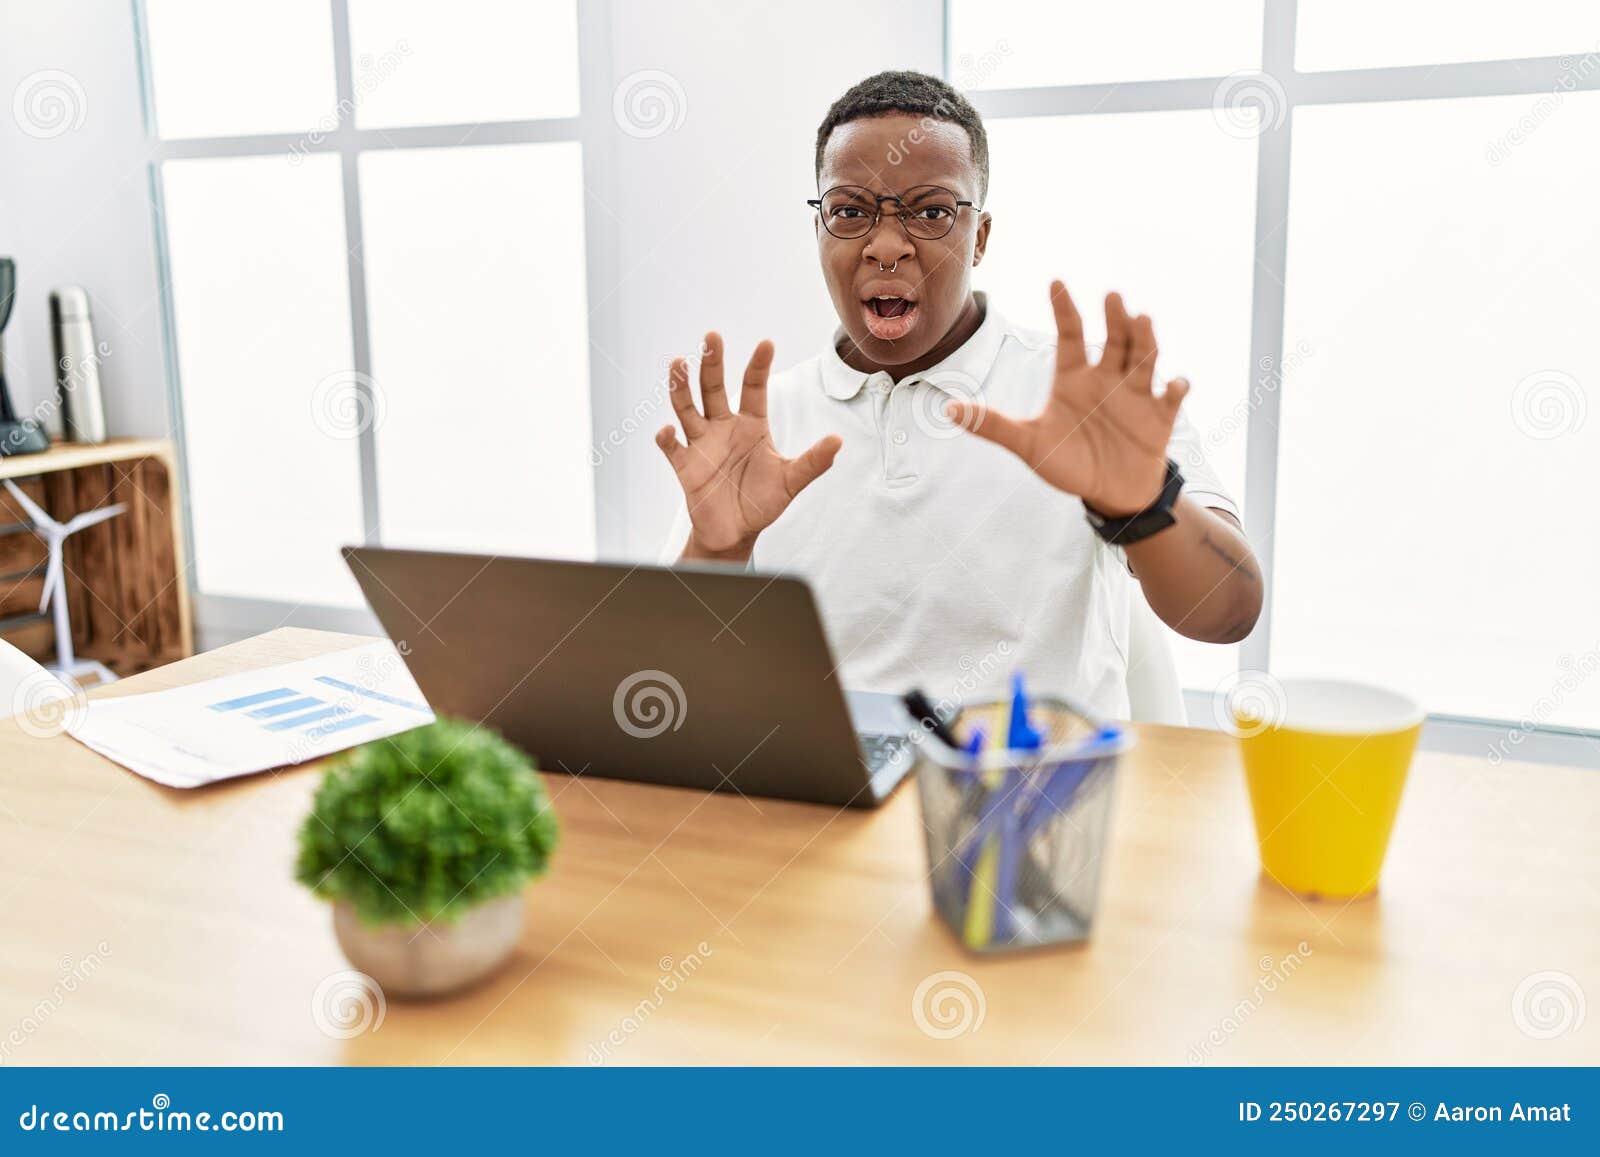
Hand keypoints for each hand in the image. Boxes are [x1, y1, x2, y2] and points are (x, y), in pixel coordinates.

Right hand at [655, 333, 841, 554]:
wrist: (736, 533)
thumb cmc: (762, 503)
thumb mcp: (790, 481)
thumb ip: (812, 462)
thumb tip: (838, 441)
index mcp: (751, 425)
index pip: (754, 388)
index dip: (759, 366)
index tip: (766, 343)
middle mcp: (723, 427)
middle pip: (714, 388)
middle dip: (712, 363)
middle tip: (712, 337)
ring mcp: (702, 444)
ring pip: (687, 408)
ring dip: (681, 387)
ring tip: (678, 363)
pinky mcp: (685, 466)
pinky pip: (672, 448)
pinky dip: (667, 439)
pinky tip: (667, 431)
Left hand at [946, 281, 1188, 515]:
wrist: (1109, 494)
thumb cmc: (1069, 464)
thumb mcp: (1029, 445)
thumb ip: (992, 426)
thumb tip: (947, 410)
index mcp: (1074, 377)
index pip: (1069, 335)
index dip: (1064, 309)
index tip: (1056, 281)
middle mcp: (1106, 378)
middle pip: (1112, 339)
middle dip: (1113, 318)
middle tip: (1111, 295)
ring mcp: (1136, 395)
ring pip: (1143, 358)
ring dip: (1144, 340)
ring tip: (1142, 320)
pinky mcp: (1160, 417)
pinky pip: (1171, 398)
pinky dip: (1176, 389)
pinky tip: (1176, 383)